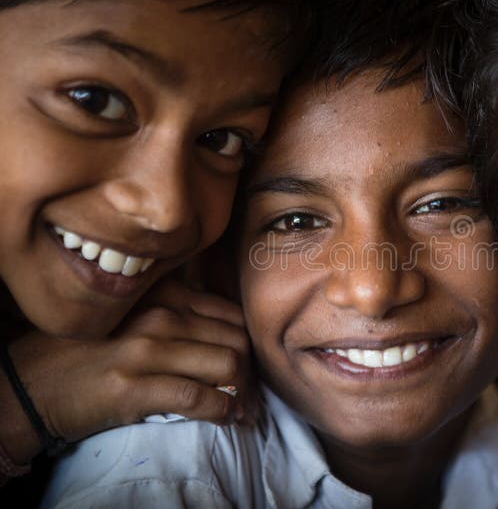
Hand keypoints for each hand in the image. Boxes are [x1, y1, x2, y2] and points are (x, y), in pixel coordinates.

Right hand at [2, 279, 254, 462]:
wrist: (33, 383)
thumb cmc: (90, 348)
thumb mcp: (136, 314)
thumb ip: (179, 312)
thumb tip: (232, 330)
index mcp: (163, 293)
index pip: (232, 315)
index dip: (249, 344)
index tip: (251, 365)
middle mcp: (160, 314)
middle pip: (236, 341)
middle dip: (252, 371)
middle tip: (252, 393)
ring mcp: (147, 349)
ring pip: (227, 366)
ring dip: (244, 393)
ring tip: (243, 408)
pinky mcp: (135, 386)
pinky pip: (199, 397)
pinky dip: (222, 410)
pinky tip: (226, 417)